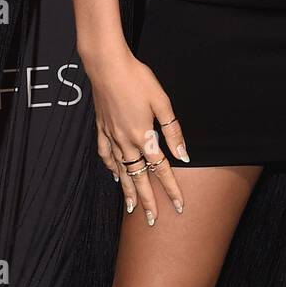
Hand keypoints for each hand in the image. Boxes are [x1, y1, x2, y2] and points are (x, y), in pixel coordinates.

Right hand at [88, 46, 188, 223]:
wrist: (107, 65)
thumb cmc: (137, 79)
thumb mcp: (161, 102)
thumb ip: (172, 130)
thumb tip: (183, 154)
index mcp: (143, 136)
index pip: (161, 169)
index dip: (171, 189)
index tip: (179, 206)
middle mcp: (126, 142)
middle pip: (139, 178)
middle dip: (148, 200)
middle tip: (152, 221)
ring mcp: (111, 137)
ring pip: (121, 171)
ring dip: (127, 191)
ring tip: (133, 208)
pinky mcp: (101, 129)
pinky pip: (106, 155)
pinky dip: (110, 168)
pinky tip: (113, 174)